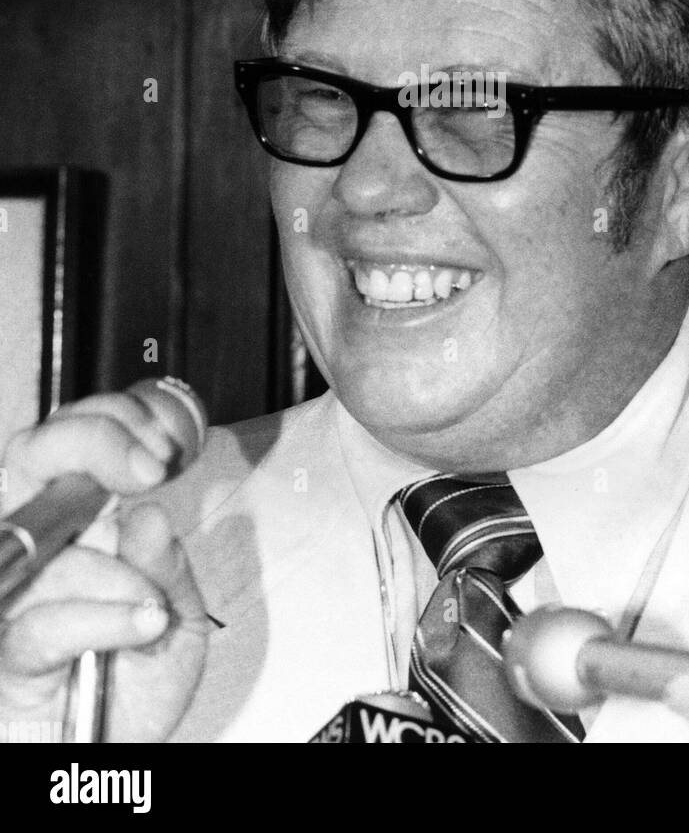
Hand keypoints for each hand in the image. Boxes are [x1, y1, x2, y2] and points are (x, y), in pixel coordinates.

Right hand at [0, 392, 207, 742]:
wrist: (114, 757)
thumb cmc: (135, 685)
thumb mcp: (180, 617)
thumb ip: (168, 564)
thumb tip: (146, 514)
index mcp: (85, 522)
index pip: (78, 437)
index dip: (116, 422)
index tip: (161, 446)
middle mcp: (43, 543)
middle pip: (33, 453)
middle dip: (93, 442)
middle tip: (145, 469)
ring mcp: (18, 589)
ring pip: (52, 543)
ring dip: (119, 571)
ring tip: (153, 605)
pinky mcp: (7, 646)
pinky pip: (44, 619)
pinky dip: (103, 617)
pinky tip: (141, 623)